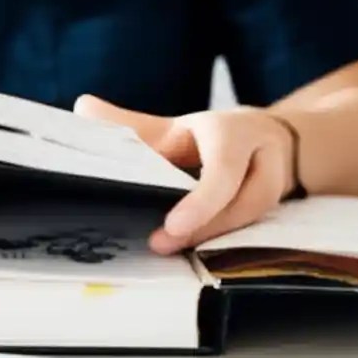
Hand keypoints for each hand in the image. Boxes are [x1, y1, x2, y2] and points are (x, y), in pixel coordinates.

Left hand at [74, 95, 297, 254]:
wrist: (272, 140)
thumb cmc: (210, 137)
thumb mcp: (174, 127)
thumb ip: (130, 124)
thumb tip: (82, 107)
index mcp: (233, 133)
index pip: (224, 168)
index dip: (202, 200)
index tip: (173, 225)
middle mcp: (262, 159)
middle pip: (244, 201)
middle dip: (203, 227)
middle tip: (160, 244)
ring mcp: (275, 186)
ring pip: (250, 219)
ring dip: (210, 238)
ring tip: (168, 247)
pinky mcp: (275, 209)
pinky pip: (252, 230)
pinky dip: (220, 242)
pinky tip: (189, 250)